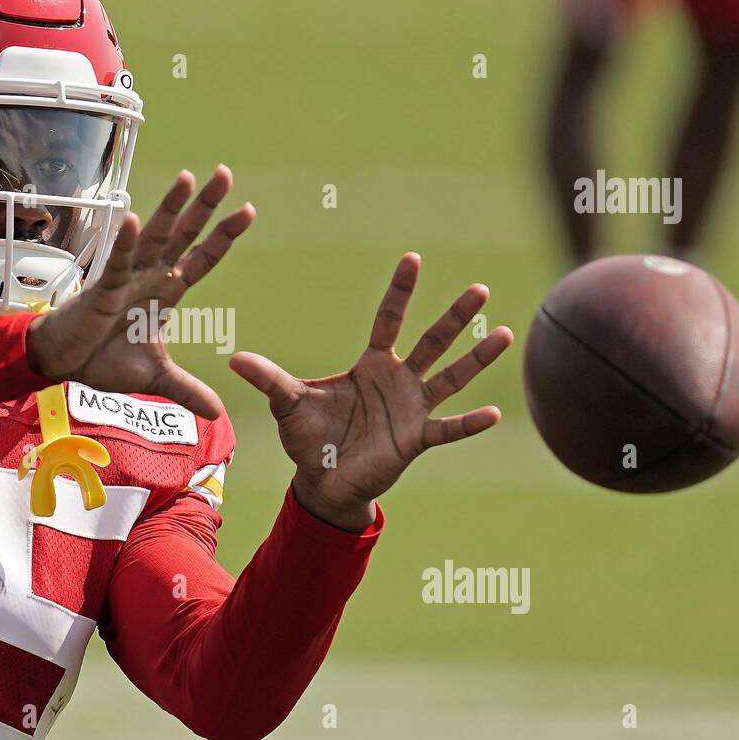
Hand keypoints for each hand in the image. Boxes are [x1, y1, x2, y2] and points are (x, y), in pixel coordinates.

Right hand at [27, 165, 254, 419]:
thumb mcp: (156, 378)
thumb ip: (187, 390)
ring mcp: (128, 278)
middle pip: (184, 234)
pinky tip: (136, 219)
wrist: (64, 363)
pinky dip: (126, 242)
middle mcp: (151, 276)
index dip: (224, 236)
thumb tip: (217, 412)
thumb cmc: (104, 360)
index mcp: (166, 291)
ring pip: (155, 236)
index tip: (248, 210)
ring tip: (189, 178)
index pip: (203, 258)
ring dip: (171, 208)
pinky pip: (117, 263)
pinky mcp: (103, 289)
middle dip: (205, 206)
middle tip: (225, 173)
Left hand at [230, 252, 512, 530]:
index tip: (413, 259)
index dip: (400, 291)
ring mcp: (412, 408)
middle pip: (432, 340)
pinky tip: (493, 413)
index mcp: (371, 364)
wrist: (322, 480)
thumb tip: (234, 358)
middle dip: (455, 315)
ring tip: (504, 333)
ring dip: (477, 358)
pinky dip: (469, 423)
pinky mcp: (416, 439)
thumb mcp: (287, 402)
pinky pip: (448, 429)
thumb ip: (268, 378)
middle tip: (479, 288)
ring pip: (451, 376)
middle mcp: (399, 380)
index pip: (389, 320)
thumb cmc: (309, 438)